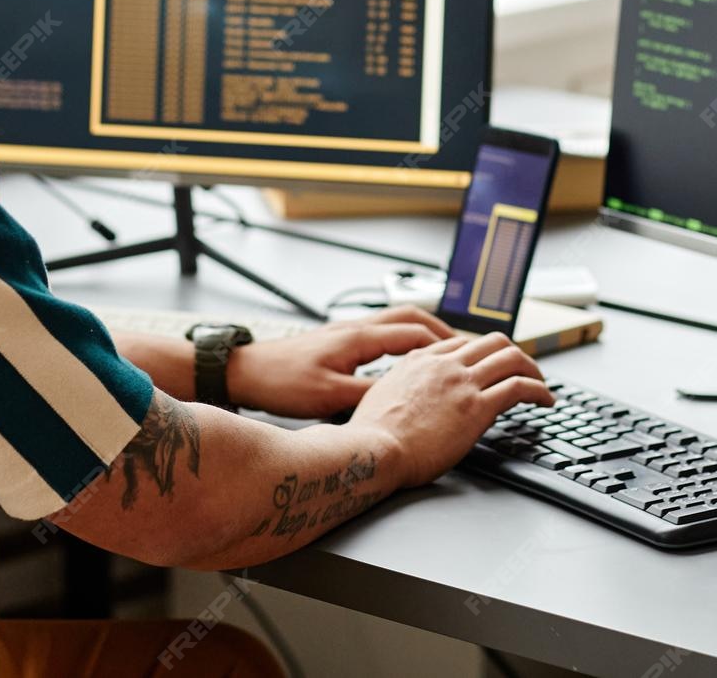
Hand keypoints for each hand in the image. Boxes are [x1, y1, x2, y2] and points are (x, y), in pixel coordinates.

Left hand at [225, 306, 454, 417]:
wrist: (248, 371)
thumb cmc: (283, 383)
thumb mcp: (330, 397)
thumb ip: (369, 395)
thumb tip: (406, 399)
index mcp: (359, 338)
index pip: (414, 332)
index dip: (445, 344)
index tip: (468, 355)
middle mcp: (355, 328)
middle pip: (410, 316)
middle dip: (441, 330)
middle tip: (464, 347)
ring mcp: (346, 331)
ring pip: (395, 320)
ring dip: (422, 331)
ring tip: (442, 350)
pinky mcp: (338, 339)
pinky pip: (380, 330)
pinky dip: (401, 339)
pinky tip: (403, 358)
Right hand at [346, 332, 553, 486]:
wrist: (373, 450)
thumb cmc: (370, 436)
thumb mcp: (379, 398)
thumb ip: (399, 389)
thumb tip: (408, 398)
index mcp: (418, 360)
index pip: (461, 344)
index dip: (482, 353)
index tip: (491, 366)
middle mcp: (443, 365)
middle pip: (491, 342)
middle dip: (512, 354)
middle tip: (523, 370)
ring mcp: (462, 383)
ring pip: (511, 358)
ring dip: (532, 369)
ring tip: (541, 385)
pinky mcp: (477, 407)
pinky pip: (519, 387)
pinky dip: (539, 390)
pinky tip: (545, 400)